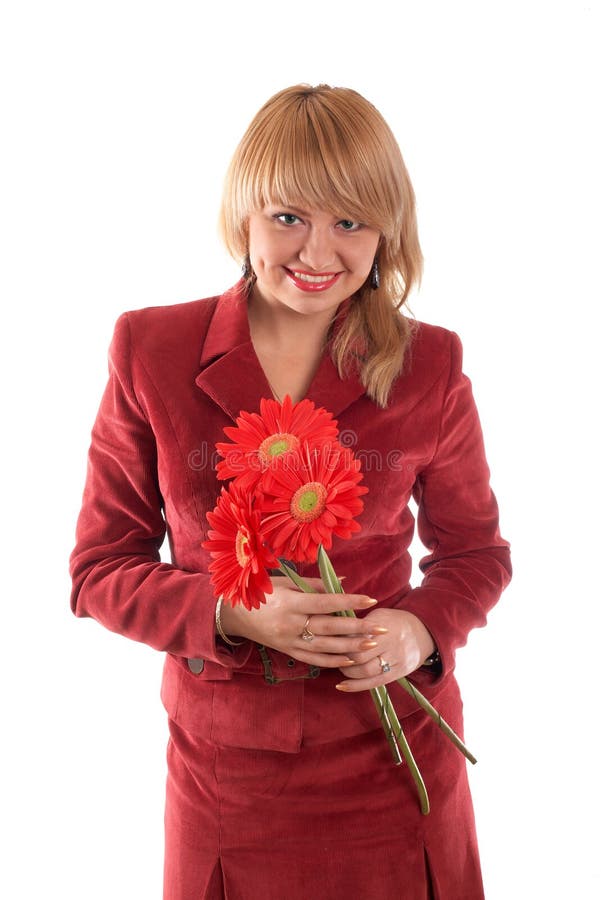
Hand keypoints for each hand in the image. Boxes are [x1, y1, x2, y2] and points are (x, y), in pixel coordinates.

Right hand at [219, 577, 384, 668]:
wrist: (234, 615)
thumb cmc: (261, 593)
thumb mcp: (284, 583)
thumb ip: (314, 584)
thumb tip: (343, 583)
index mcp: (291, 603)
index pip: (326, 602)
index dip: (349, 602)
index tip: (371, 600)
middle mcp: (291, 624)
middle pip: (330, 628)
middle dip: (358, 628)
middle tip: (381, 629)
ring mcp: (289, 641)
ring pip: (325, 647)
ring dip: (351, 647)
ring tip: (372, 645)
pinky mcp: (288, 652)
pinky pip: (314, 659)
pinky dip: (333, 660)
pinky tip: (350, 658)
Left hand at [335, 608, 435, 692]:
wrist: (423, 631)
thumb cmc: (394, 621)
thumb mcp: (379, 615)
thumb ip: (360, 624)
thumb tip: (334, 630)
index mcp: (385, 628)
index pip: (357, 639)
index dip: (341, 643)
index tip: (331, 641)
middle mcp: (392, 645)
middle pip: (361, 658)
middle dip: (343, 659)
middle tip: (333, 655)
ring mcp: (396, 662)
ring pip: (366, 673)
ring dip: (348, 672)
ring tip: (340, 666)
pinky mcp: (398, 674)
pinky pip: (374, 684)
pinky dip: (355, 686)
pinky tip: (341, 686)